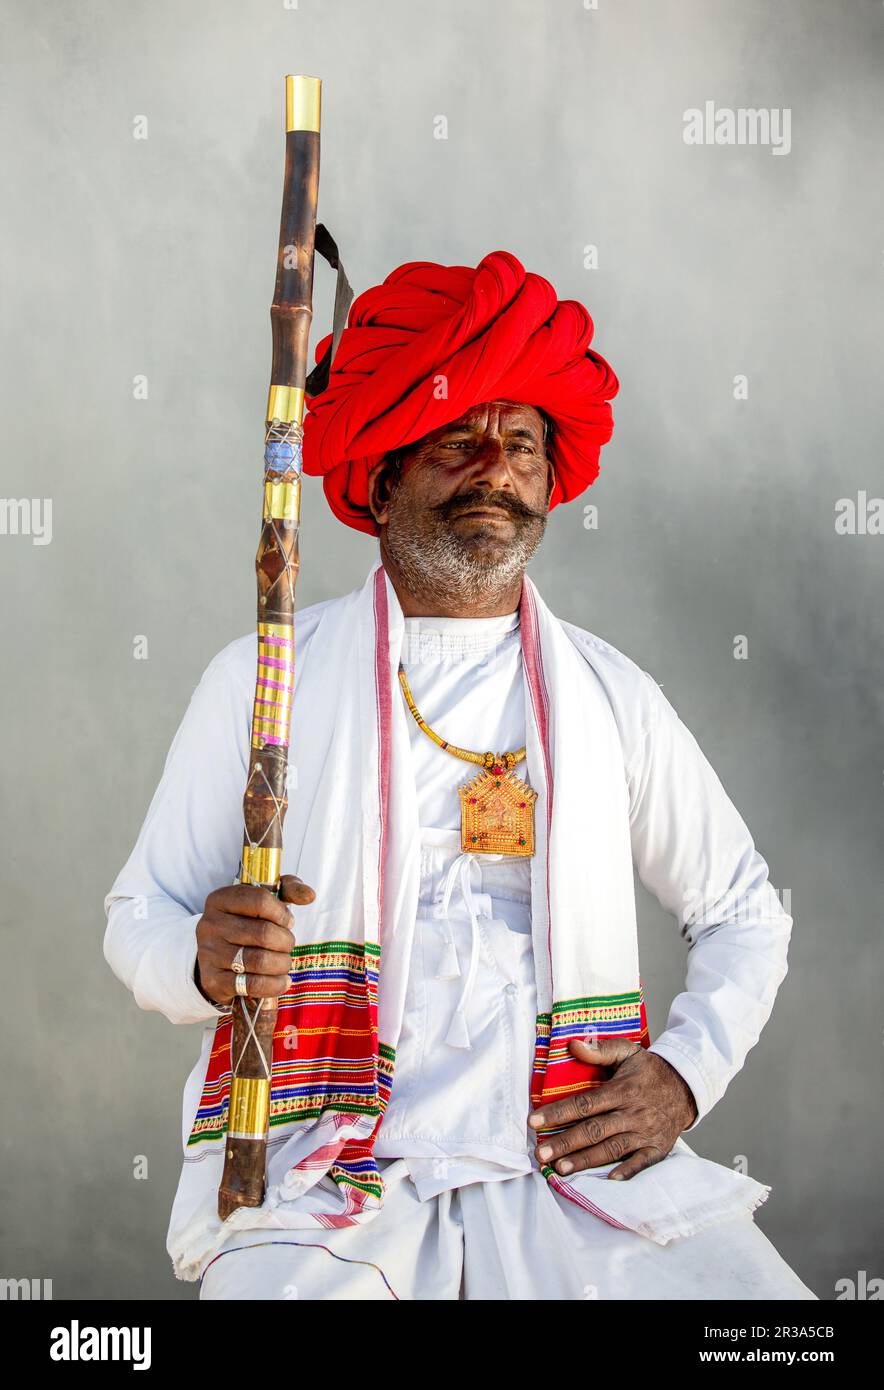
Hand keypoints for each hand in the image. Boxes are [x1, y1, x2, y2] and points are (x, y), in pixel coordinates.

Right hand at [195, 875, 315, 1005]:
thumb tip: (309, 895)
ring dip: (282, 963)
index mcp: (220, 900)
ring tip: (284, 962)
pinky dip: (275, 984)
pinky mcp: (214, 980)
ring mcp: (209, 953)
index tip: (288, 922)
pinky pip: (253, 984)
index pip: (260, 900)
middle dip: (285, 941)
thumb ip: (287, 890)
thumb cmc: (244, 925)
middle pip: (263, 932)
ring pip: (260, 960)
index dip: (282, 913)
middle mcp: (210, 925)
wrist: (214, 959)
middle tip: (288, 945)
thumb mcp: (261, 901)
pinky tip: (282, 981)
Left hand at [528, 1037, 697, 1180]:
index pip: (585, 1103)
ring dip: (586, 1160)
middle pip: (594, 1131)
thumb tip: (572, 1045)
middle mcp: (633, 1113)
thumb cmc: (649, 1070)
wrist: (686, 1087)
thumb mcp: (627, 1051)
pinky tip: (607, 1180)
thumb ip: (600, 1050)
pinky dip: (626, 1172)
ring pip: (611, 1149)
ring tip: (560, 1168)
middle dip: (565, 1143)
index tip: (534, 1121)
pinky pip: (641, 1163)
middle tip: (541, 1154)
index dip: (559, 1113)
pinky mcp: (657, 1148)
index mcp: (622, 1090)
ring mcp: (645, 1132)